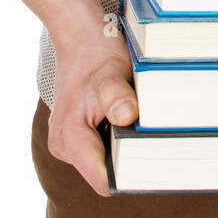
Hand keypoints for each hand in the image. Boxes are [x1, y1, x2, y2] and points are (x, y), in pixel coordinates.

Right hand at [47, 1, 138, 196]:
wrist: (79, 36)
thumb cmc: (97, 52)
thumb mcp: (113, 70)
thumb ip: (117, 94)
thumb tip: (127, 116)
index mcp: (69, 136)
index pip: (103, 181)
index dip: (131, 177)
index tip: (154, 161)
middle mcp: (63, 146)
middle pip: (105, 174)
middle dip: (130, 161)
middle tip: (151, 135)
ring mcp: (67, 143)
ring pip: (103, 163)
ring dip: (123, 148)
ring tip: (135, 120)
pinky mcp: (74, 137)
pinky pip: (100, 149)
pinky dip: (115, 139)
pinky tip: (124, 117)